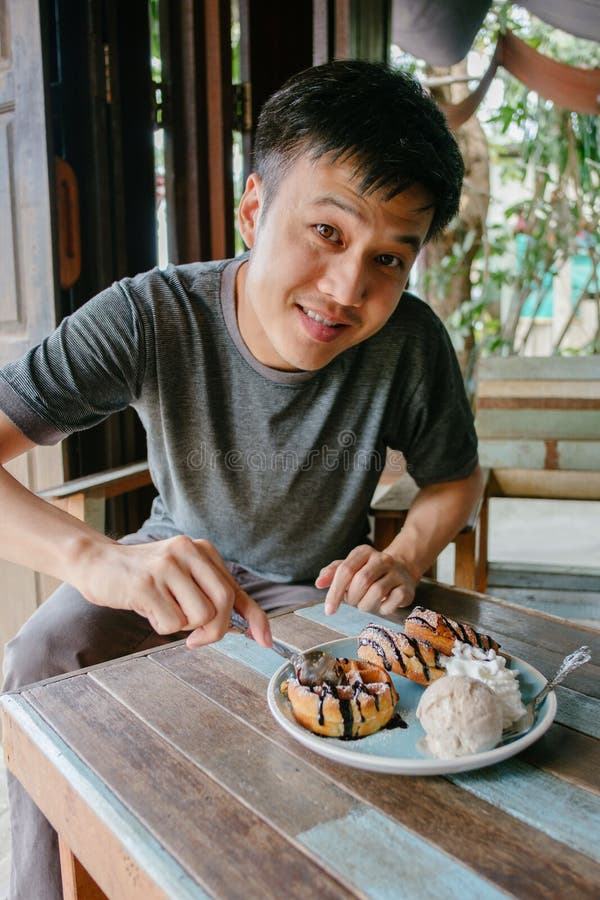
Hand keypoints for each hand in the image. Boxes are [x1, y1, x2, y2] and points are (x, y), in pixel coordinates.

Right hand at [73, 534, 271, 648]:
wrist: (97, 563)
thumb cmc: (144, 576)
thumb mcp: (181, 576)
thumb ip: (208, 593)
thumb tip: (242, 626)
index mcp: (202, 550)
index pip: (236, 588)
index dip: (255, 617)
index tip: (265, 641)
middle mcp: (187, 551)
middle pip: (222, 602)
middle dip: (215, 630)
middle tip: (196, 639)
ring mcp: (166, 565)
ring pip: (199, 615)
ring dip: (184, 626)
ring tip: (164, 612)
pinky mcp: (145, 583)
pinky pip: (171, 622)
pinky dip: (161, 626)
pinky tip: (148, 611)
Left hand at [315, 544, 416, 615]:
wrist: (401, 569)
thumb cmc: (368, 571)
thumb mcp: (350, 568)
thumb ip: (332, 573)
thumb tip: (319, 583)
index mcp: (363, 552)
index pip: (345, 570)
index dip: (335, 592)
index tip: (329, 610)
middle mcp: (382, 559)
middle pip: (361, 581)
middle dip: (352, 598)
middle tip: (353, 601)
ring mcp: (396, 572)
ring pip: (377, 592)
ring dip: (366, 605)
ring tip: (365, 604)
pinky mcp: (407, 587)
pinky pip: (392, 602)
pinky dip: (383, 609)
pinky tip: (382, 605)